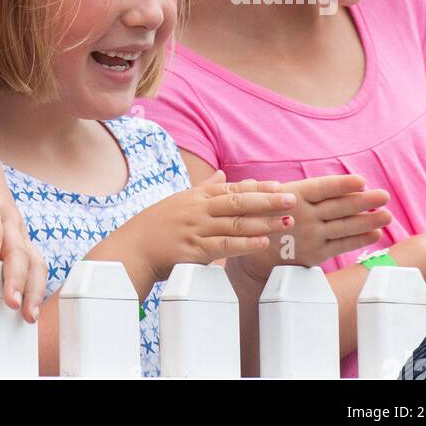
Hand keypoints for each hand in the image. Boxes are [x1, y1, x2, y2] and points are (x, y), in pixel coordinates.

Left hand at [0, 132, 46, 321]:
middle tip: (11, 305)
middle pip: (18, 249)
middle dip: (17, 279)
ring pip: (35, 258)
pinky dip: (37, 283)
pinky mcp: (22, 236)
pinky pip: (35, 260)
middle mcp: (8, 217)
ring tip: (28, 315)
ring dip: (34, 287)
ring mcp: (19, 227)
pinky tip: (32, 305)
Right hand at [136, 172, 295, 283]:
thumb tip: (223, 175)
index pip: (233, 188)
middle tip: (292, 199)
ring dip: (263, 222)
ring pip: (235, 223)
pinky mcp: (192, 250)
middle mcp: (198, 209)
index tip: (280, 186)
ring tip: (286, 222)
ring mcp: (195, 228)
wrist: (133, 248)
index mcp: (196, 196)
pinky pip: (223, 245)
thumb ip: (203, 188)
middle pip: (238, 202)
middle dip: (267, 201)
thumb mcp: (180, 201)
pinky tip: (262, 242)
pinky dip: (244, 243)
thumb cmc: (157, 226)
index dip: (258, 188)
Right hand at [233, 174, 391, 282]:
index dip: (342, 185)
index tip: (362, 181)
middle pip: (339, 207)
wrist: (253, 252)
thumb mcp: (272, 196)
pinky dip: (359, 239)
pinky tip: (375, 234)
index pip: (322, 188)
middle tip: (384, 196)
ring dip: (368, 221)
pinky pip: (341, 245)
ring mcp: (310, 236)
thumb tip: (326, 185)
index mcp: (293, 196)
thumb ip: (299, 190)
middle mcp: (303, 216)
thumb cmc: (265, 215)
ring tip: (387, 215)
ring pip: (344, 227)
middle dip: (364, 202)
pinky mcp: (315, 254)